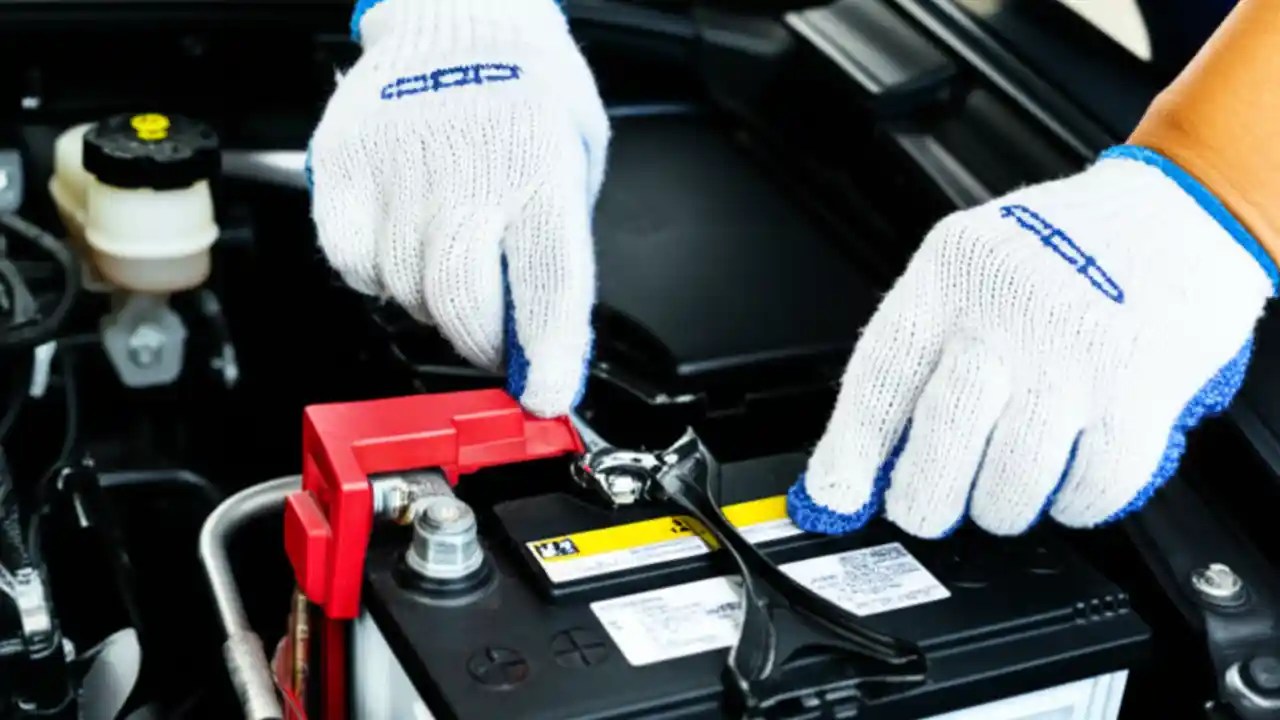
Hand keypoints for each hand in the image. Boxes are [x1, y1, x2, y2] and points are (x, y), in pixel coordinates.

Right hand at [308, 0, 609, 416]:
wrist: (456, 11)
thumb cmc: (526, 84)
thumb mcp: (575, 156)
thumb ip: (557, 239)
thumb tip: (542, 324)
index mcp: (539, 170)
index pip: (547, 283)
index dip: (547, 353)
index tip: (546, 395)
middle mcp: (466, 174)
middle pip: (464, 305)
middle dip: (484, 344)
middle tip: (495, 339)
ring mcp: (396, 171)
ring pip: (407, 292)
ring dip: (433, 305)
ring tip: (451, 259)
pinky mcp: (342, 169)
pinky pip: (353, 262)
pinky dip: (378, 274)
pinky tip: (402, 241)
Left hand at [789, 147, 1275, 537]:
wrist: (1180, 211)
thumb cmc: (1063, 248)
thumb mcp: (969, 265)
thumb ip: (922, 346)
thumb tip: (869, 449)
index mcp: (951, 276)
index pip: (879, 379)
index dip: (848, 453)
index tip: (833, 498)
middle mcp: (1008, 312)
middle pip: (940, 442)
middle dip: (923, 501)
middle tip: (924, 509)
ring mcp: (1077, 354)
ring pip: (1011, 482)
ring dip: (999, 509)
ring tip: (1000, 494)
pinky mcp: (1142, 391)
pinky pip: (1092, 486)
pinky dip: (1073, 506)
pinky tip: (1066, 486)